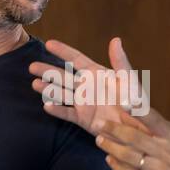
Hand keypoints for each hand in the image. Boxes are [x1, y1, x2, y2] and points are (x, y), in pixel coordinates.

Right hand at [28, 37, 150, 137]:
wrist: (138, 129)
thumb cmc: (137, 102)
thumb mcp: (129, 80)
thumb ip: (120, 61)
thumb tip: (115, 40)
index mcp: (97, 74)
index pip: (76, 59)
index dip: (63, 51)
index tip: (49, 43)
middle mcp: (88, 87)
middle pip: (63, 76)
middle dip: (48, 71)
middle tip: (31, 66)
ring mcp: (84, 103)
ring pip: (62, 93)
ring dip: (48, 88)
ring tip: (34, 84)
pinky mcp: (84, 119)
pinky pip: (67, 113)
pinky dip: (57, 110)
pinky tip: (46, 105)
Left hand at [94, 107, 169, 169]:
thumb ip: (154, 129)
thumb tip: (128, 114)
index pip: (152, 118)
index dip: (136, 109)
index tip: (121, 101)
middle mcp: (166, 152)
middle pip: (133, 137)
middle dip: (113, 129)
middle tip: (100, 124)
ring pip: (127, 155)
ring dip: (110, 146)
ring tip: (100, 140)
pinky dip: (116, 165)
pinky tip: (109, 158)